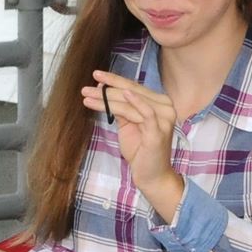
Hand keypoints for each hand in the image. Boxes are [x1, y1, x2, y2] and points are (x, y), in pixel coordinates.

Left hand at [85, 70, 182, 213]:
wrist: (152, 176)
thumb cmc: (141, 151)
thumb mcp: (128, 125)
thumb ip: (120, 108)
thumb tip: (104, 88)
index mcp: (159, 103)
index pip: (133, 87)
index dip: (114, 80)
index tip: (96, 75)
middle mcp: (165, 107)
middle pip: (131, 91)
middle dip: (107, 88)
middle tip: (86, 86)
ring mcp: (163, 118)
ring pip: (132, 102)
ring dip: (107, 98)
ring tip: (87, 96)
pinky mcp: (159, 130)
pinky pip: (147, 113)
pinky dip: (136, 102)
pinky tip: (124, 94)